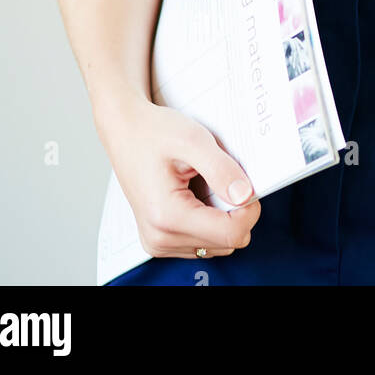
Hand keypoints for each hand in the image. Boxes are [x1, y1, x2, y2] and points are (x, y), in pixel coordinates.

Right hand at [97, 95, 260, 261]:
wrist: (124, 130)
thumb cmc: (152, 132)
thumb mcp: (192, 140)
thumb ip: (221, 169)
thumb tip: (246, 196)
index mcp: (167, 217)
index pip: (231, 234)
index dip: (249, 209)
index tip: (246, 182)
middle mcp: (160, 238)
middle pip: (226, 242)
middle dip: (235, 211)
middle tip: (223, 177)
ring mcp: (159, 242)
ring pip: (216, 244)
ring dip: (222, 216)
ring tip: (205, 183)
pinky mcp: (161, 239)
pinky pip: (202, 240)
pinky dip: (209, 218)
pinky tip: (197, 193)